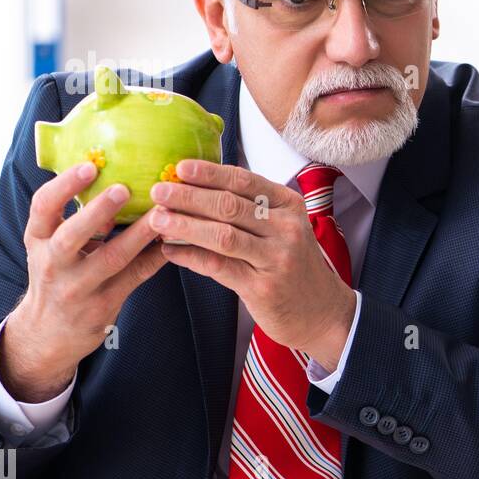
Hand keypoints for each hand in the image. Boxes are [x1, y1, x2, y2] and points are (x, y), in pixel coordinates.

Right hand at [0, 161, 169, 401]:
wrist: (48, 332)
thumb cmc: (58, 274)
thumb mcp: (51, 244)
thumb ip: (76, 218)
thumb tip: (117, 175)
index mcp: (38, 239)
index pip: (42, 207)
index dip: (64, 185)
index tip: (89, 165)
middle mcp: (53, 263)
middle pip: (71, 235)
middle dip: (97, 210)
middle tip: (124, 188)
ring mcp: (77, 288)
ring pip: (111, 258)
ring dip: (139, 234)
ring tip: (160, 213)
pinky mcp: (102, 305)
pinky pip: (135, 277)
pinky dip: (156, 257)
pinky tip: (174, 240)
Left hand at [147, 159, 354, 370]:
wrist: (321, 311)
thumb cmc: (293, 265)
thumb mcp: (283, 229)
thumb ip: (251, 210)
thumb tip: (197, 190)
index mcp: (289, 206)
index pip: (245, 181)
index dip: (210, 173)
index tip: (181, 167)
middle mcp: (286, 228)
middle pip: (230, 205)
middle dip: (189, 196)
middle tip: (159, 190)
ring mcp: (277, 258)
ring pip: (223, 235)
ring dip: (185, 225)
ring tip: (157, 220)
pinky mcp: (263, 287)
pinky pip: (219, 267)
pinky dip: (190, 257)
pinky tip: (170, 252)